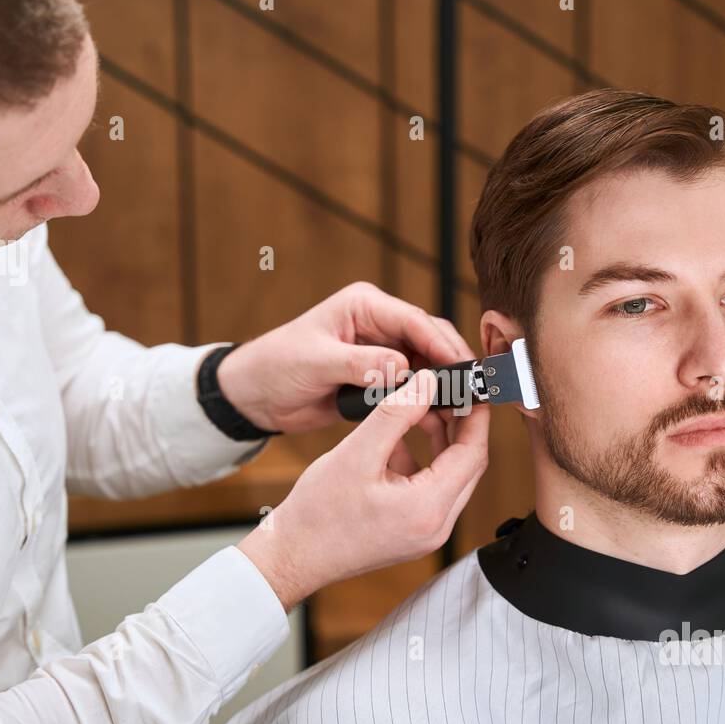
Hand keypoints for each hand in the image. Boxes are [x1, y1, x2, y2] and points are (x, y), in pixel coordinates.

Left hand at [215, 282, 471, 432]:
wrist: (255, 396)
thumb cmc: (276, 367)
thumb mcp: (316, 362)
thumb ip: (359, 363)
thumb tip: (401, 367)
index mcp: (364, 306)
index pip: (414, 320)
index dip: (441, 344)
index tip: (460, 368)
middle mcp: (377, 324)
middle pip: (429, 338)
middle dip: (450, 363)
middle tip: (470, 389)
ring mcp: (380, 351)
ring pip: (426, 363)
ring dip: (442, 384)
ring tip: (460, 407)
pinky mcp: (378, 377)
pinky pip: (412, 385)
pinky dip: (426, 399)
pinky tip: (438, 417)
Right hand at [237, 369, 489, 608]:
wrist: (293, 555)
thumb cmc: (317, 514)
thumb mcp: (357, 453)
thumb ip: (397, 414)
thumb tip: (428, 384)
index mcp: (428, 508)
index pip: (473, 454)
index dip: (476, 417)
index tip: (471, 390)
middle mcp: (436, 527)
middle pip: (467, 467)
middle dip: (459, 427)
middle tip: (444, 395)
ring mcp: (426, 534)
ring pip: (450, 478)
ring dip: (439, 443)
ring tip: (417, 412)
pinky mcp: (413, 533)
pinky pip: (430, 491)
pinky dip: (420, 463)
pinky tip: (394, 444)